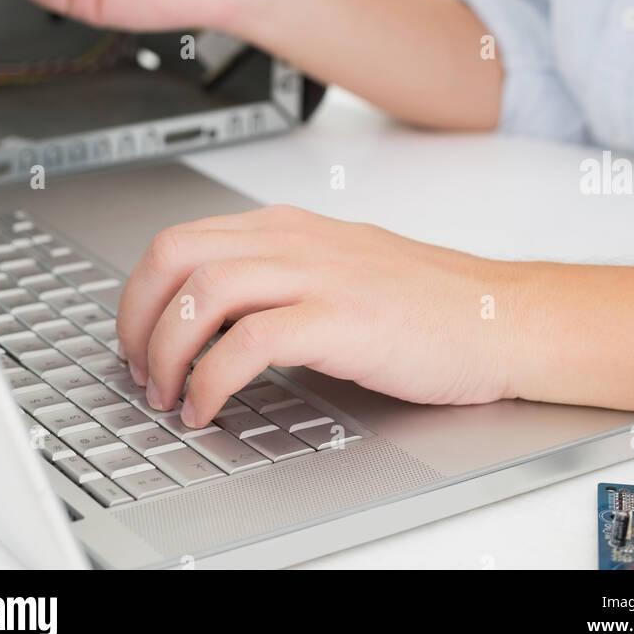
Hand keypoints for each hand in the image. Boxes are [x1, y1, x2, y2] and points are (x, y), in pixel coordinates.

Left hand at [116, 204, 519, 426]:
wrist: (497, 317)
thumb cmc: (426, 302)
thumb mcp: (337, 267)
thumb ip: (278, 276)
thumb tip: (212, 311)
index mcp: (287, 227)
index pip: (181, 240)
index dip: (140, 295)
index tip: (136, 339)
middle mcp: (294, 239)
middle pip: (176, 256)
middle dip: (138, 317)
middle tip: (139, 367)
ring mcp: (318, 274)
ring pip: (204, 293)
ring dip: (167, 351)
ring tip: (169, 394)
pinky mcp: (341, 318)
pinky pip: (248, 342)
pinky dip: (211, 379)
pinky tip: (209, 405)